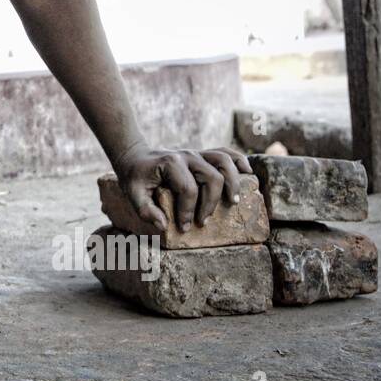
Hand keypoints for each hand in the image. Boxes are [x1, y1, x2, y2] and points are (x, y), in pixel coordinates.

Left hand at [113, 144, 251, 232]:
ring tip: (234, 202)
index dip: (188, 211)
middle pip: (211, 177)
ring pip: (223, 162)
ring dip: (233, 182)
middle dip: (211, 202)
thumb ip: (145, 211)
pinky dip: (239, 160)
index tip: (184, 227)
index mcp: (170, 163)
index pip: (188, 189)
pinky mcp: (203, 154)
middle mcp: (187, 155)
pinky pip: (226, 152)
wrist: (135, 156)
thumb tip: (163, 226)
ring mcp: (197, 153)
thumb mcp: (132, 194)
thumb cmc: (135, 177)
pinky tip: (248, 173)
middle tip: (204, 221)